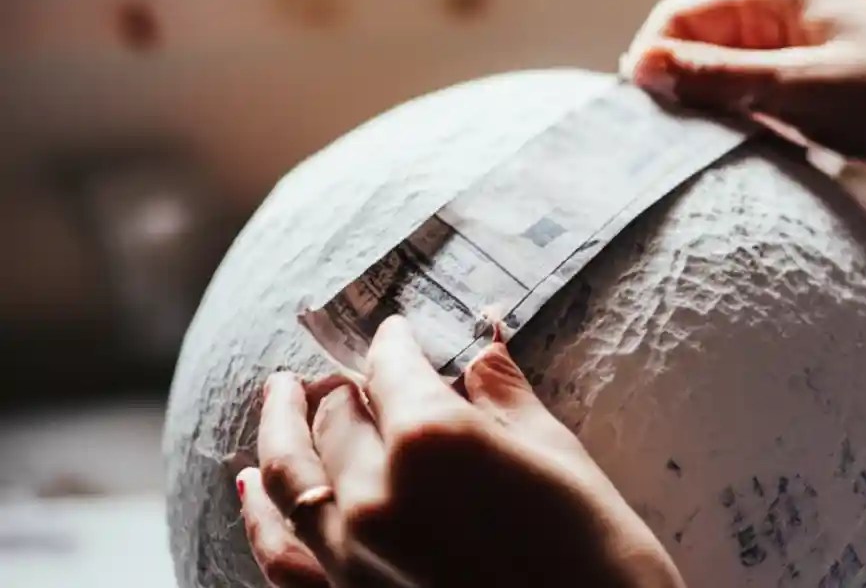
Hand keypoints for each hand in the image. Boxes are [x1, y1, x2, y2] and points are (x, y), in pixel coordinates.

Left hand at [237, 316, 683, 587]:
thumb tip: (483, 347)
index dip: (393, 343)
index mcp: (430, 437)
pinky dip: (258, 513)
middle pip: (337, 414)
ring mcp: (349, 553)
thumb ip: (501, 396)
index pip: (391, 367)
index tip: (397, 332)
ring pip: (290, 472)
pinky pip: (279, 551)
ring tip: (282, 394)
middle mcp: (375, 490)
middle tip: (355, 372)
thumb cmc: (596, 547)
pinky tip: (249, 484)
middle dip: (347, 386)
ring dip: (283, 425)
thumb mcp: (554, 453)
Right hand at [621, 0, 865, 200]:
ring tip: (720, 150)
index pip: (684, 12)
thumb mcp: (796, 90)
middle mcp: (785, 13)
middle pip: (699, 45)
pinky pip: (752, 105)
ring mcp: (798, 53)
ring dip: (715, 113)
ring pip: (723, 79)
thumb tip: (639, 65)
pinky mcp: (811, 92)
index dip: (655, 57)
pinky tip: (753, 156)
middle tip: (675, 140)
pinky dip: (744, 128)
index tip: (643, 111)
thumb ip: (715, 77)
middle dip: (683, 88)